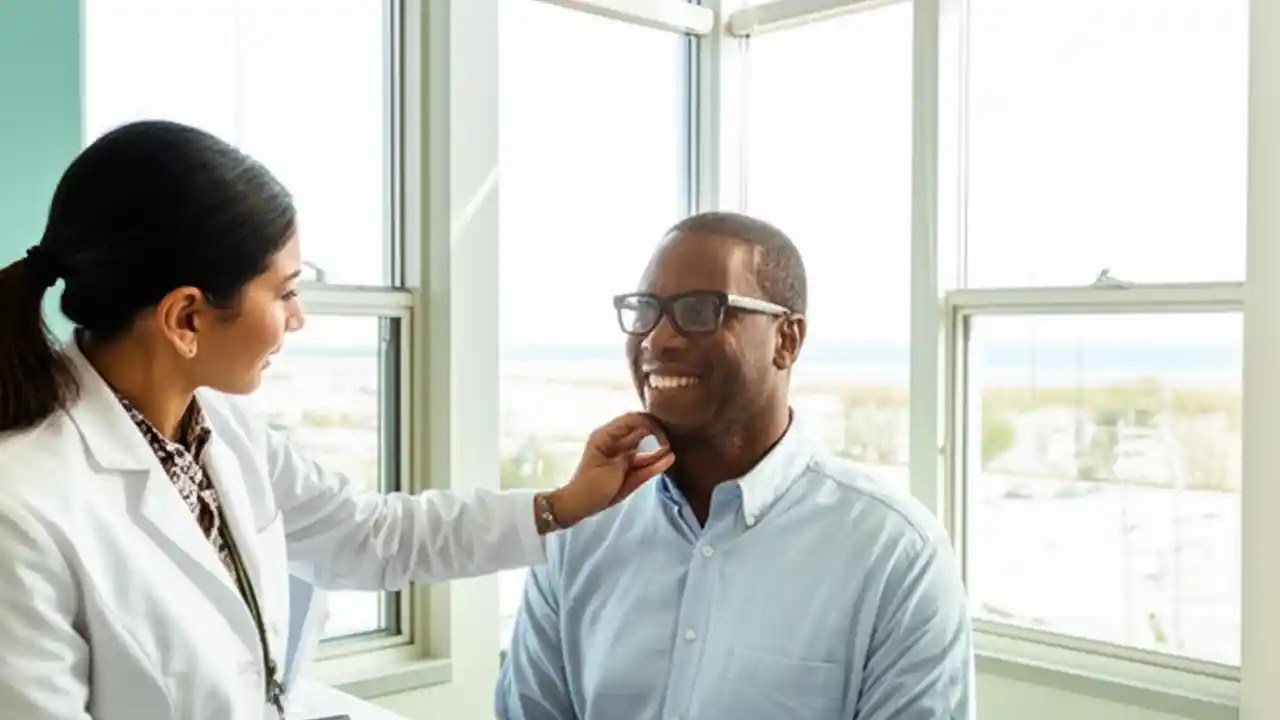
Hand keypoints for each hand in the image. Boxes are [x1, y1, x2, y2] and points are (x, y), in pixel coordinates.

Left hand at [547, 412, 673, 527]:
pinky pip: (643, 462)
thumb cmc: (593, 486)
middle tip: (672, 437)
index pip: (631, 420)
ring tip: (673, 449)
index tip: (663, 432)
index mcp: (606, 435)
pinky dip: (655, 461)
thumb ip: (632, 457)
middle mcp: (615, 441)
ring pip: (644, 447)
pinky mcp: (627, 468)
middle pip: (639, 430)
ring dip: (657, 448)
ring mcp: (622, 455)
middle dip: (656, 432)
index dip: (649, 422)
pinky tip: (668, 459)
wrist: (581, 505)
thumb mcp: (613, 471)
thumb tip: (650, 446)